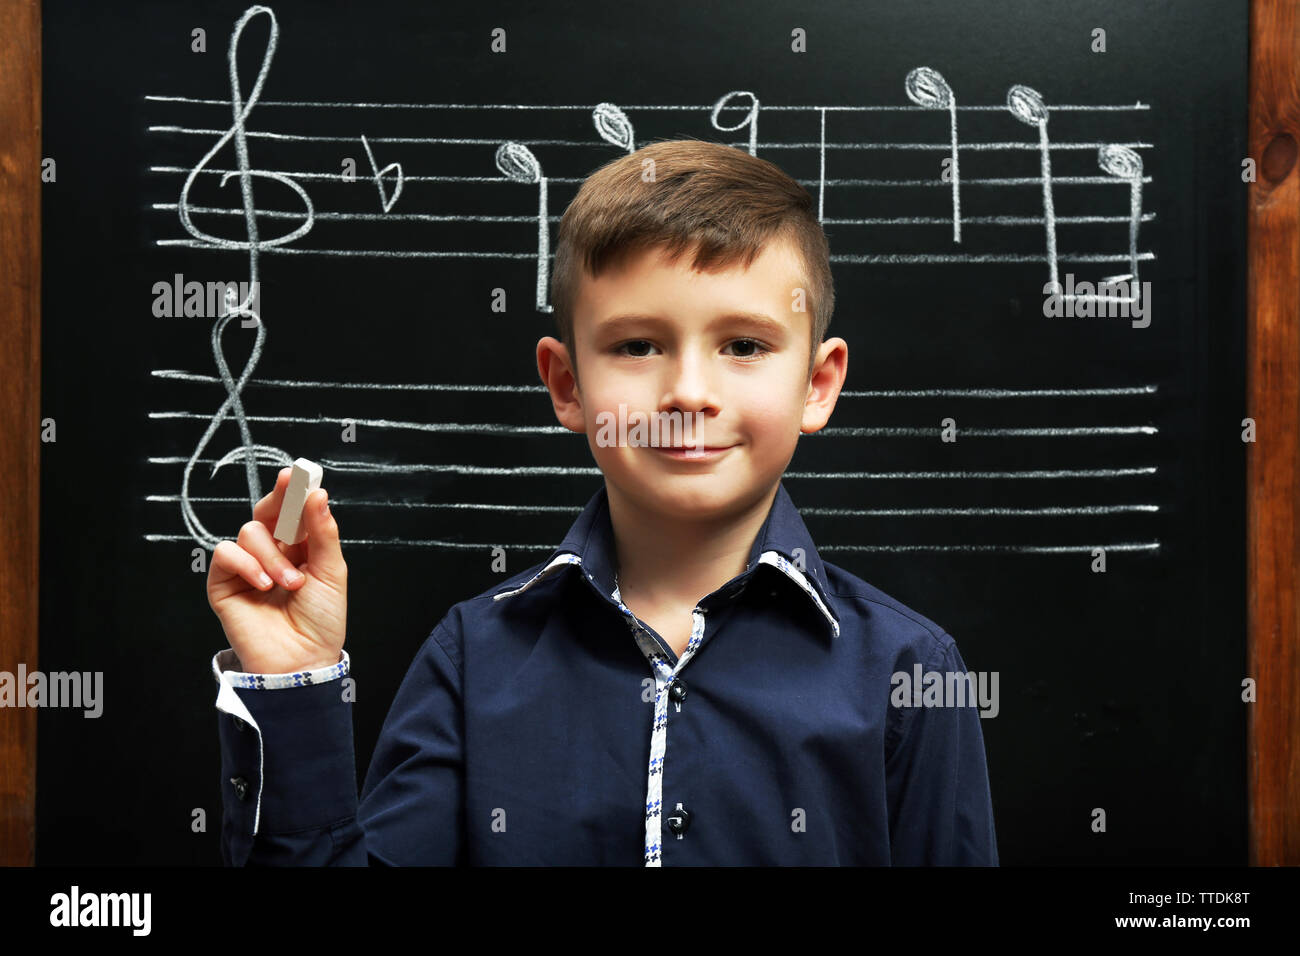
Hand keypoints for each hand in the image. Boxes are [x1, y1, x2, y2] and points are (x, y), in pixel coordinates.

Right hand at [206, 467, 347, 674]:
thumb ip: (323, 533)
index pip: (293, 511)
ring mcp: (246, 568)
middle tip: (288, 488)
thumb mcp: (331, 572)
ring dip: (273, 555)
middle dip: (278, 500)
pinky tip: (263, 584)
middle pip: (266, 512)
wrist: (302, 661)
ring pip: (250, 532)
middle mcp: (271, 553)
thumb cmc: (320, 621)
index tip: (299, 473)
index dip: (294, 491)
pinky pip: (225, 553)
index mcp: (300, 548)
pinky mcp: (224, 584)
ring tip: (291, 582)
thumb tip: (317, 493)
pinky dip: (246, 563)